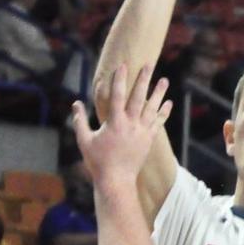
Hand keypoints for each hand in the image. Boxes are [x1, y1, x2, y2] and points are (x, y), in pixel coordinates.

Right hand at [71, 63, 171, 192]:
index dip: (119, 79)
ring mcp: (142, 132)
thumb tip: (75, 103)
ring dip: (159, 93)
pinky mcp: (148, 140)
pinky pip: (158, 123)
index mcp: (115, 123)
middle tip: (149, 64)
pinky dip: (163, 112)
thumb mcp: (84, 140)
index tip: (123, 65)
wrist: (116, 180)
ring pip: (152, 108)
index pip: (117, 95)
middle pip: (139, 97)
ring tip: (164, 80)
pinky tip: (168, 102)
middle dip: (144, 79)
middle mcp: (131, 125)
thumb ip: (79, 120)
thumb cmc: (98, 161)